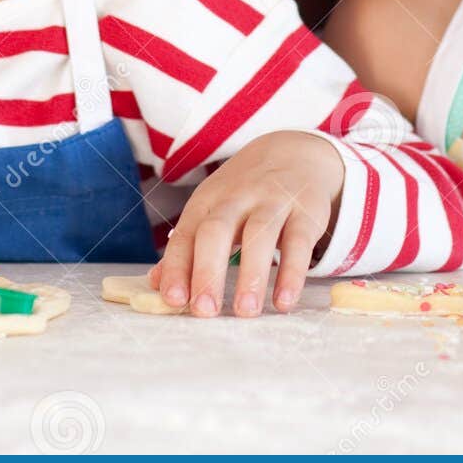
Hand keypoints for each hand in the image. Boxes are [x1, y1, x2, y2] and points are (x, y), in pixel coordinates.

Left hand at [149, 131, 343, 317]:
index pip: (186, 234)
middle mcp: (238, 197)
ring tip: (245, 311)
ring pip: (259, 234)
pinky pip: (298, 242)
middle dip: (209, 271)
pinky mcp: (305, 212)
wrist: (294, 151)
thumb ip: (188, 246)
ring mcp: (273, 201)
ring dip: (251, 274)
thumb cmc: (245, 192)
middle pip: (217, 231)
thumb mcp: (212, 209)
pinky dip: (292, 273)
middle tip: (205, 310)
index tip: (174, 300)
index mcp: (208, 200)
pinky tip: (284, 301)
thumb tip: (157, 283)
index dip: (178, 266)